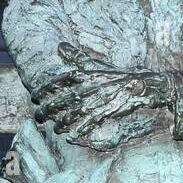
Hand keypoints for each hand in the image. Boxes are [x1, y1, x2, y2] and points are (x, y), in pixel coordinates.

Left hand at [33, 42, 171, 136]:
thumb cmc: (118, 76)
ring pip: (76, 111)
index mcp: (89, 72)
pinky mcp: (111, 109)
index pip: (63, 78)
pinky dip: (81, 130)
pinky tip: (71, 137)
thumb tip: (59, 46)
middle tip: (38, 115)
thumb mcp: (97, 65)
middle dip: (49, 107)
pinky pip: (92, 121)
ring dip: (62, 121)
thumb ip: (77, 58)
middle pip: (65, 96)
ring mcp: (102, 98)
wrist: (147, 84)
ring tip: (54, 127)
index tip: (35, 95)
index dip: (47, 86)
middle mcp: (94, 84)